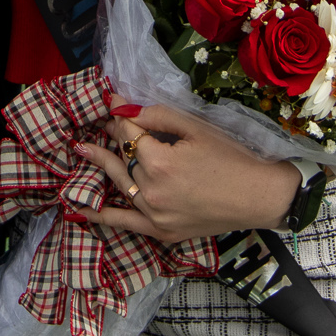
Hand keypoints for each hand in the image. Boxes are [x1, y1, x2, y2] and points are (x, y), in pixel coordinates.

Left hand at [72, 103, 302, 244]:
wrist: (258, 197)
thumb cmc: (232, 157)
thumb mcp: (196, 127)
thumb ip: (157, 117)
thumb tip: (124, 108)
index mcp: (160, 162)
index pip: (128, 133)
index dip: (120, 116)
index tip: (111, 102)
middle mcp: (151, 190)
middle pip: (123, 158)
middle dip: (113, 138)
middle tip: (102, 124)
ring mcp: (154, 215)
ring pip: (120, 184)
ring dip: (103, 165)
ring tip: (83, 149)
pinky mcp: (161, 232)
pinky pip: (124, 223)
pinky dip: (100, 215)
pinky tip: (77, 208)